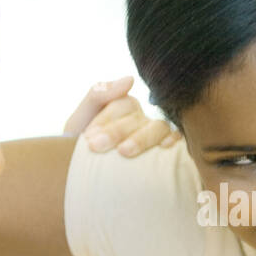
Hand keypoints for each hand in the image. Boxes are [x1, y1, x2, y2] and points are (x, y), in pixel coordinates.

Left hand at [62, 76, 180, 156]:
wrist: (83, 176)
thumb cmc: (81, 149)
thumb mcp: (79, 121)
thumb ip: (97, 95)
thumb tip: (131, 79)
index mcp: (122, 107)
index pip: (120, 106)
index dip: (104, 120)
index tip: (88, 139)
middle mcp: (142, 118)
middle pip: (137, 117)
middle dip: (115, 131)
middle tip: (95, 146)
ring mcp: (155, 134)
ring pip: (157, 127)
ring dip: (141, 139)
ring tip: (124, 152)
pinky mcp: (166, 152)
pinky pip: (175, 139)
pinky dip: (172, 139)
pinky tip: (165, 147)